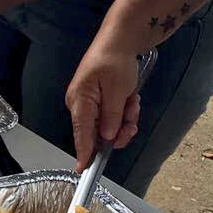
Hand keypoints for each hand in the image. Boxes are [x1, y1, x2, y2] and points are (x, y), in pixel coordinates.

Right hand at [66, 46, 142, 171]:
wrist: (119, 41)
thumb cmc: (114, 61)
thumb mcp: (117, 90)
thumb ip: (111, 117)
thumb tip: (108, 137)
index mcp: (80, 101)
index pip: (81, 133)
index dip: (84, 153)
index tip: (82, 170)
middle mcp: (81, 104)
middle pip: (99, 133)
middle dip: (119, 130)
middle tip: (132, 121)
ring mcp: (90, 103)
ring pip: (109, 126)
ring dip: (125, 119)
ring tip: (132, 102)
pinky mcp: (99, 101)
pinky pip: (113, 116)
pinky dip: (124, 111)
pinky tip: (129, 98)